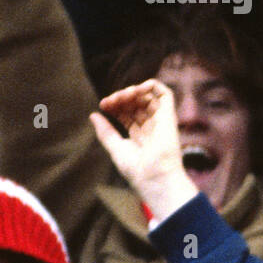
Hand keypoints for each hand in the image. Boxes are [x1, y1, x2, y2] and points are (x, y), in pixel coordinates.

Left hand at [90, 79, 198, 222]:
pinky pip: (165, 94)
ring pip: (148, 97)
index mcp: (140, 135)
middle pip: (136, 104)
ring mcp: (161, 120)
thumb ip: (106, 132)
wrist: (154, 176)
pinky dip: (152, 85)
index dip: (115, 106)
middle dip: (120, 98)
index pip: (127, 113)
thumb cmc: (137, 169)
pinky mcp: (169, 115)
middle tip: (109, 101)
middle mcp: (152, 126)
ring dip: (132, 91)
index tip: (103, 106)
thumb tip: (93, 115)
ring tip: (121, 96)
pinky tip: (137, 89)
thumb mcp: (116, 148)